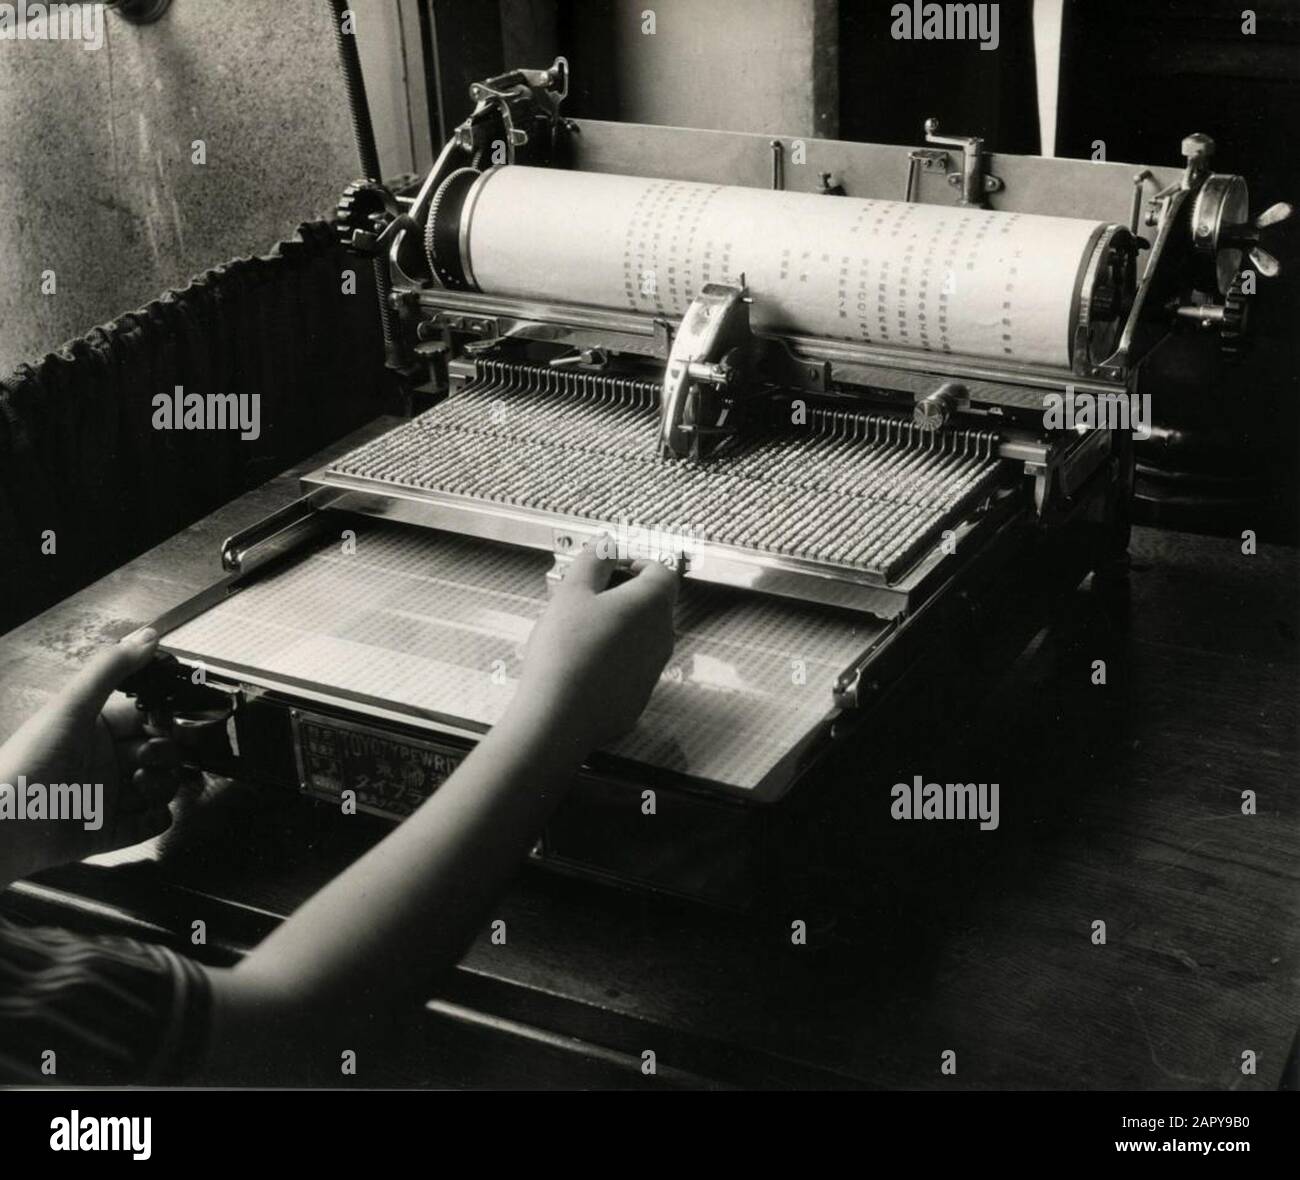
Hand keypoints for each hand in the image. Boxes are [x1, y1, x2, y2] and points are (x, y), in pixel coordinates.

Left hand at [0, 629, 185, 880]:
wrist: (2, 825)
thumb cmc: (31, 761)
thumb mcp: (70, 707)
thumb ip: (110, 669)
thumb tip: (151, 635)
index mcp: (97, 730)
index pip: (147, 718)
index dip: (163, 719)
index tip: (167, 723)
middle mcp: (106, 762)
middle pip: (161, 753)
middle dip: (166, 754)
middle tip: (149, 758)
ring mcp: (109, 797)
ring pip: (162, 786)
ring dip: (163, 785)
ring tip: (140, 786)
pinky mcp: (110, 831)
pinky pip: (151, 823)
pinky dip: (157, 818)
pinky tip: (145, 813)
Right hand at [512, 549, 678, 751]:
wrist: (558, 717)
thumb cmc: (565, 651)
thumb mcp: (572, 592)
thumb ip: (593, 560)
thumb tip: (606, 545)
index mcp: (652, 604)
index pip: (661, 570)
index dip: (636, 561)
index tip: (610, 566)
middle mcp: (663, 636)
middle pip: (652, 603)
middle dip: (623, 593)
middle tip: (586, 596)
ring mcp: (654, 669)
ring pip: (642, 636)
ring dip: (618, 626)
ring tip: (578, 630)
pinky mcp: (639, 696)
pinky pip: (631, 667)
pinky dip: (613, 658)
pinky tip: (581, 663)